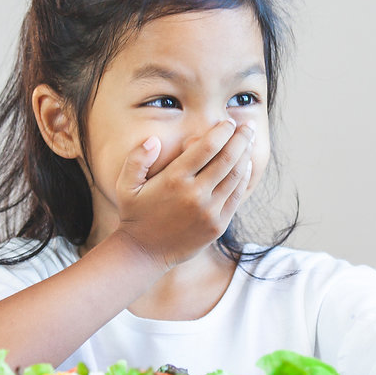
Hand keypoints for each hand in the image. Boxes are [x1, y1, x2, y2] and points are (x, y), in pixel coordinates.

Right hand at [114, 119, 254, 268]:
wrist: (144, 252)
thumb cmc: (135, 214)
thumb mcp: (125, 185)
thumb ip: (136, 159)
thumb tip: (153, 140)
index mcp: (174, 179)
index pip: (207, 147)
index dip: (222, 131)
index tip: (228, 122)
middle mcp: (195, 194)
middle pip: (227, 158)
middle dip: (241, 138)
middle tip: (248, 126)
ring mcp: (209, 211)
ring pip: (235, 176)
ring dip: (246, 156)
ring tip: (250, 141)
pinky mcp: (217, 225)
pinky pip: (236, 196)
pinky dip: (243, 178)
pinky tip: (245, 165)